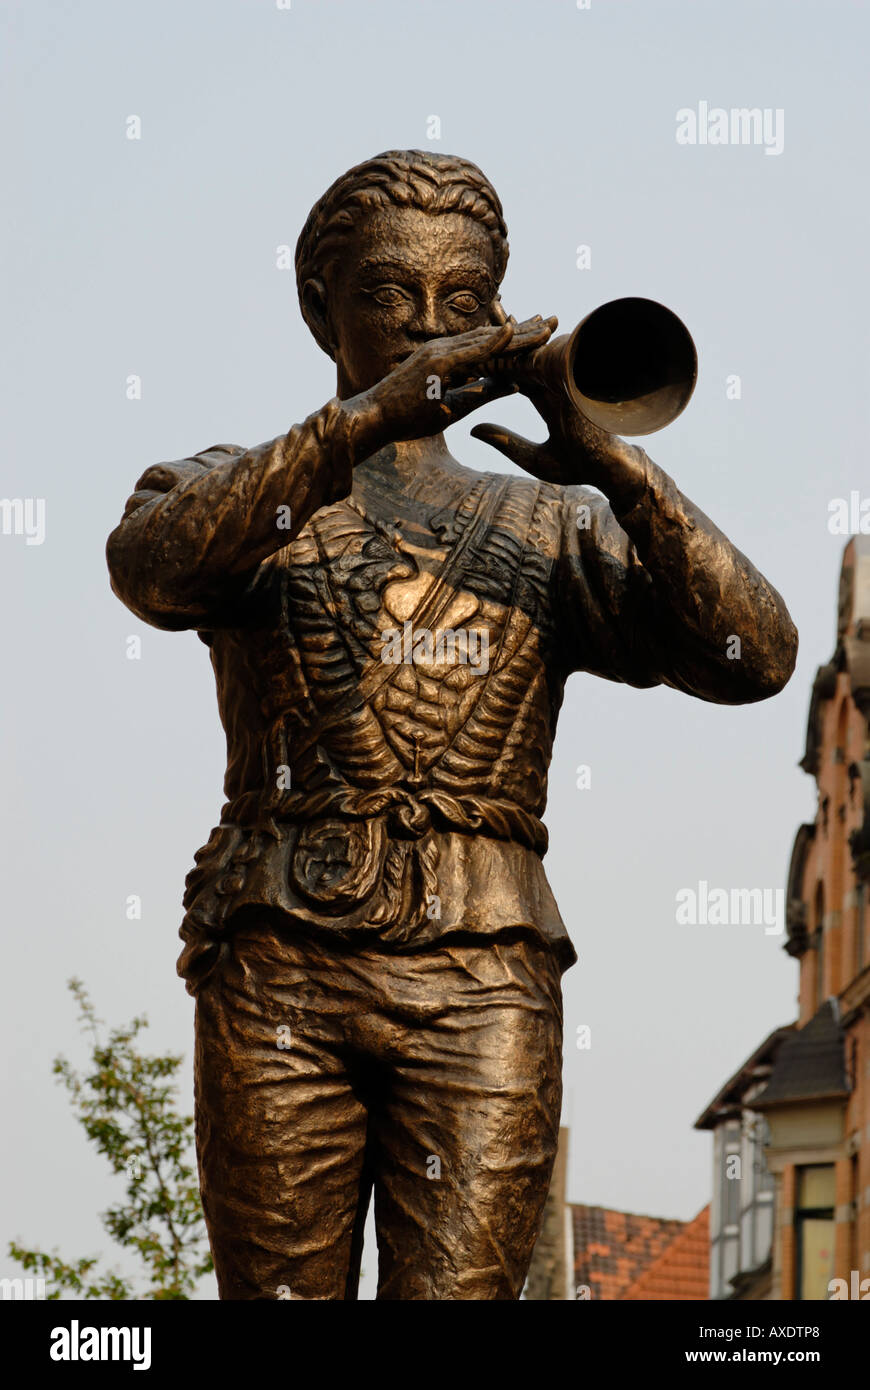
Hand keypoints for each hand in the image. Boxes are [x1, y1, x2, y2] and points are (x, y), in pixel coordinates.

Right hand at [347, 316, 556, 451]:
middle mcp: (447, 349)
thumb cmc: (406, 416)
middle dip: (526, 329)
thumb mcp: (454, 407)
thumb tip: (514, 385)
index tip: (543, 334)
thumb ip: (482, 394)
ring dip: (517, 332)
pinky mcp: (436, 362)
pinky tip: (513, 334)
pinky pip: (469, 349)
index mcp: (451, 359)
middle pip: (494, 336)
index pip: (491, 346)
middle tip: (555, 322)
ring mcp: (441, 352)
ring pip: (487, 339)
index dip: (519, 339)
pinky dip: (492, 341)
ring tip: (545, 327)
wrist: (374, 418)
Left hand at [471, 325, 624, 488]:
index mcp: (548, 398)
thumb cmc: (579, 466)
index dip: (495, 362)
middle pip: (524, 353)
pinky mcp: (571, 378)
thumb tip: (473, 429)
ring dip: (516, 330)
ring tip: (494, 311)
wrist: (609, 468)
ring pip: (534, 348)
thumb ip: (504, 441)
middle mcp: (555, 383)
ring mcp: (565, 379)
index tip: (473, 353)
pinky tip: (509, 331)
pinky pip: (545, 354)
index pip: (516, 374)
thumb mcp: (532, 457)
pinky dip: (527, 342)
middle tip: (486, 313)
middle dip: (505, 335)